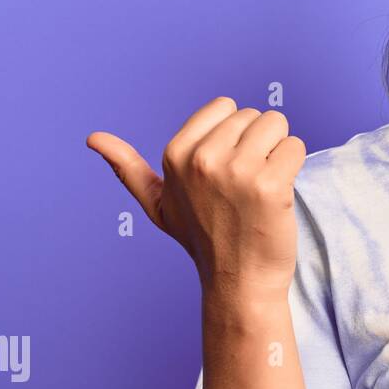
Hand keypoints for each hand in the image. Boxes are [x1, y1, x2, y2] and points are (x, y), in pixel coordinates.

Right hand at [86, 96, 306, 293]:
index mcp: (175, 154)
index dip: (234, 134)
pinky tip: (279, 194)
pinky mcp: (269, 185)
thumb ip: (127, 169)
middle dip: (259, 144)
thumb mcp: (158, 204)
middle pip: (254, 115)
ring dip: (278, 152)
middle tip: (246, 185)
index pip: (225, 106)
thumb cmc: (202, 239)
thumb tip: (92, 138)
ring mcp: (236, 171)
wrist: (238, 281)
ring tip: (262, 186)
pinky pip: (295, 147)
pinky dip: (294, 166)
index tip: (226, 169)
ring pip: (277, 125)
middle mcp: (202, 159)